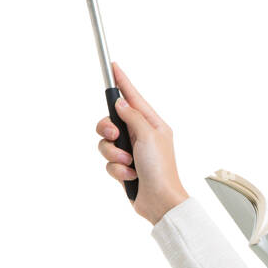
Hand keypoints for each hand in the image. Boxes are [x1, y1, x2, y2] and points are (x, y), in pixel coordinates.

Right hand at [95, 61, 188, 224]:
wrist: (160, 202)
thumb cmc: (161, 169)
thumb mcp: (148, 136)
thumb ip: (131, 116)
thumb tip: (119, 102)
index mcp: (152, 124)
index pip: (132, 97)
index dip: (122, 82)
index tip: (113, 66)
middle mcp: (140, 135)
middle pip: (111, 120)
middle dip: (108, 128)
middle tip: (115, 134)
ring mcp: (131, 152)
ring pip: (106, 143)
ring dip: (114, 154)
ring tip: (128, 164)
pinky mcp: (123, 168)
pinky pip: (108, 162)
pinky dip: (118, 170)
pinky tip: (131, 177)